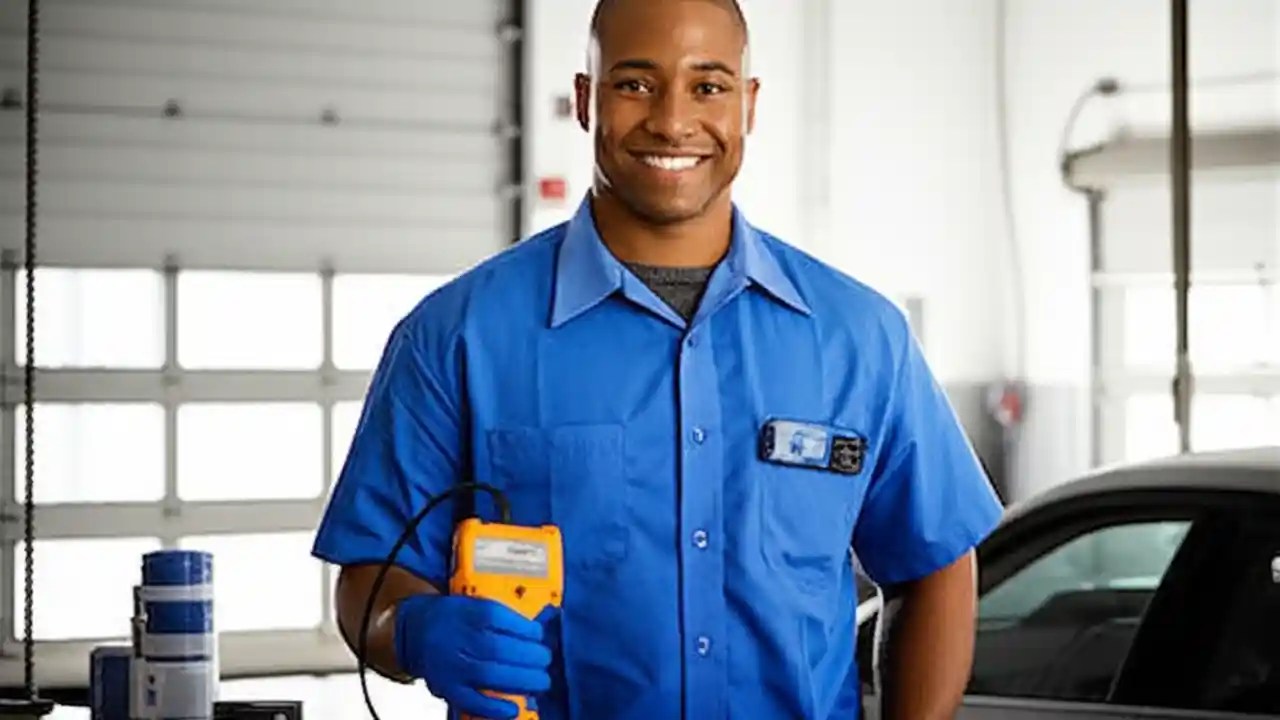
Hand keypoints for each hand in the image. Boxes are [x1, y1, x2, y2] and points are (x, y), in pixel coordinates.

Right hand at [394, 594, 551, 719]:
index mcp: (466, 612)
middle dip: (529, 656)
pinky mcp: (447, 688)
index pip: (497, 617)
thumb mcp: (474, 602)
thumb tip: (538, 630)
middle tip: (545, 659)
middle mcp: (457, 638)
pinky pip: (471, 701)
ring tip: (541, 681)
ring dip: (521, 680)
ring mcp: (451, 666)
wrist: (414, 632)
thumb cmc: (453, 618)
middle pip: (497, 648)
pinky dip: (494, 708)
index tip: (539, 634)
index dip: (524, 628)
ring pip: (489, 675)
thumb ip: (502, 614)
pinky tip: (514, 708)